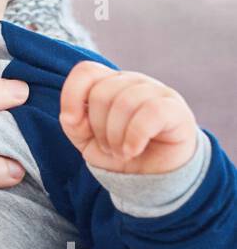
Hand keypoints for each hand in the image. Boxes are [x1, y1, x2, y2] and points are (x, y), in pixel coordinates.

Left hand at [59, 61, 197, 174]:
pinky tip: (133, 150)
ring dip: (116, 137)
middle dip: (98, 129)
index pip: (86, 71)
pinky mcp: (176, 109)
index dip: (71, 95)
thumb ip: (74, 125)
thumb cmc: (122, 152)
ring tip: (122, 153)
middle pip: (102, 93)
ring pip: (125, 103)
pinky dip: (135, 137)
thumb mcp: (88, 141)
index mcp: (110, 83)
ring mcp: (157, 91)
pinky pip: (151, 112)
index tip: (73, 123)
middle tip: (109, 148)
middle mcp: (133, 82)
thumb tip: (72, 115)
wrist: (157, 176)